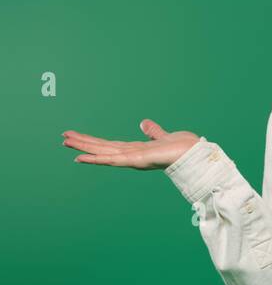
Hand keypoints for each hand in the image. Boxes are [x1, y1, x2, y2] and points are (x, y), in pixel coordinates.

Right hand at [62, 121, 201, 170]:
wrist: (195, 154)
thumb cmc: (184, 148)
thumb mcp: (163, 136)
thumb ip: (153, 131)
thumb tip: (143, 123)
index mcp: (137, 150)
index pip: (111, 145)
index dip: (95, 142)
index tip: (79, 138)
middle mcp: (132, 155)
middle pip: (102, 148)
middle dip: (84, 143)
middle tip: (64, 138)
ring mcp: (132, 159)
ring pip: (103, 152)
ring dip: (84, 148)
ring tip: (66, 142)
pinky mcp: (136, 161)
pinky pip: (112, 159)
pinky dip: (96, 159)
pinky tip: (81, 157)